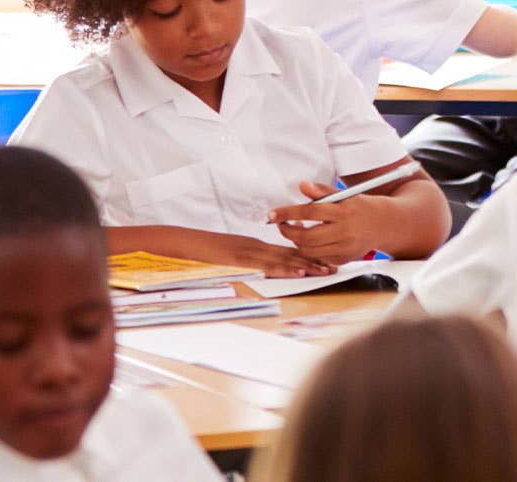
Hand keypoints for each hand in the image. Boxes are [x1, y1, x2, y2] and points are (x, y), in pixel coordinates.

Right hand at [205, 234, 334, 277]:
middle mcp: (255, 248)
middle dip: (313, 261)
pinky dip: (284, 269)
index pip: (285, 252)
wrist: (181, 243)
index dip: (307, 257)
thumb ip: (245, 261)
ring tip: (326, 271)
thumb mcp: (227, 256)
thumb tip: (259, 270)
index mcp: (253, 247)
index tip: (325, 261)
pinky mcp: (241, 261)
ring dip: (306, 266)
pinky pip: (267, 266)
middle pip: (290, 255)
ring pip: (283, 259)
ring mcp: (249, 254)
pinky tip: (299, 272)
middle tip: (334, 267)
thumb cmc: (202, 253)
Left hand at [268, 181, 387, 264]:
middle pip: (307, 236)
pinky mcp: (345, 259)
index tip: (272, 214)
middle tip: (281, 225)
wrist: (386, 225)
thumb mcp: (345, 195)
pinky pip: (319, 258)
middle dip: (288, 232)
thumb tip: (302, 185)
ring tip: (294, 232)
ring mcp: (345, 248)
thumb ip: (322, 191)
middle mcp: (345, 231)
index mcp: (344, 212)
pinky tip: (308, 242)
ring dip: (296, 242)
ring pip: (310, 250)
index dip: (287, 213)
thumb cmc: (361, 207)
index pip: (310, 212)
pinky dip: (309, 251)